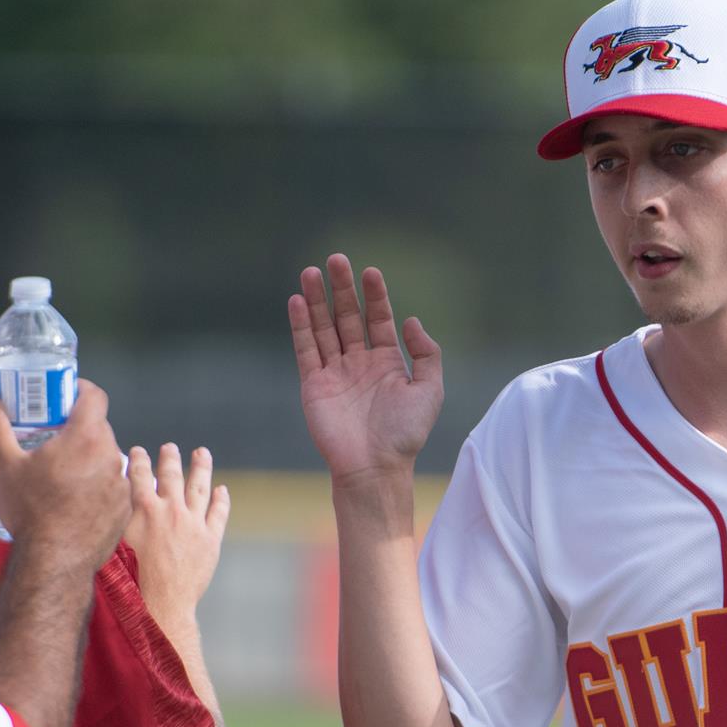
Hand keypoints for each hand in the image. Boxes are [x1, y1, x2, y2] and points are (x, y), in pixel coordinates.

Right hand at [0, 379, 128, 571]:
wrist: (55, 560)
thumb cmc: (32, 511)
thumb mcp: (5, 464)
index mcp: (86, 437)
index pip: (95, 396)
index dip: (80, 389)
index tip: (64, 395)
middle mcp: (112, 455)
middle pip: (99, 428)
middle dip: (78, 428)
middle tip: (52, 437)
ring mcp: (123, 483)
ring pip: (107, 457)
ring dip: (89, 458)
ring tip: (62, 472)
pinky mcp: (126, 507)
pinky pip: (114, 485)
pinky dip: (99, 484)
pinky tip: (77, 497)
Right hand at [124, 442, 230, 626]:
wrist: (161, 605)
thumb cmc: (131, 581)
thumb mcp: (113, 544)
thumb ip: (114, 519)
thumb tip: (109, 500)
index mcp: (144, 511)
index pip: (139, 476)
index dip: (138, 461)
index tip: (138, 451)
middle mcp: (171, 511)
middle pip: (172, 476)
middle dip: (170, 458)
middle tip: (169, 447)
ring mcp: (193, 524)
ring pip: (200, 487)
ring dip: (201, 467)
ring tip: (202, 453)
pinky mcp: (210, 539)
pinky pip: (218, 513)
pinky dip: (221, 499)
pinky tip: (222, 490)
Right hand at [288, 254, 441, 484]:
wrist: (375, 467)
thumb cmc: (406, 434)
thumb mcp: (430, 390)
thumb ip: (427, 353)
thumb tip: (412, 321)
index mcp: (388, 362)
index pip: (378, 319)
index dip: (374, 295)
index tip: (370, 271)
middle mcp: (360, 362)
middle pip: (348, 316)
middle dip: (342, 288)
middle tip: (336, 259)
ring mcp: (335, 372)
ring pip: (324, 327)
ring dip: (316, 300)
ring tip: (311, 272)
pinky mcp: (314, 384)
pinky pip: (306, 349)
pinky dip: (300, 325)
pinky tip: (297, 301)